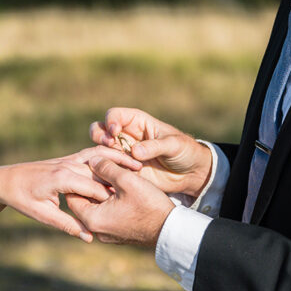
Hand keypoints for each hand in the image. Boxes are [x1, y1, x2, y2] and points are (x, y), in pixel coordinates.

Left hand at [0, 147, 136, 242]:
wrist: (5, 179)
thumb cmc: (21, 198)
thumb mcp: (42, 215)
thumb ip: (67, 224)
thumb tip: (87, 237)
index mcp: (62, 179)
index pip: (95, 187)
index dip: (114, 196)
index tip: (134, 203)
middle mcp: (67, 165)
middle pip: (101, 169)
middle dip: (122, 174)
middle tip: (145, 182)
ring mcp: (68, 159)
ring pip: (99, 155)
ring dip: (118, 159)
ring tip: (138, 166)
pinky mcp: (68, 158)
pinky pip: (93, 153)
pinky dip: (108, 154)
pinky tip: (122, 159)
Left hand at [66, 156, 174, 246]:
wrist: (170, 230)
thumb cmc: (149, 205)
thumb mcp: (127, 181)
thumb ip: (107, 168)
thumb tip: (93, 160)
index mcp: (93, 218)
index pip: (72, 195)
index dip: (78, 177)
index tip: (86, 165)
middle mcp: (96, 229)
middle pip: (83, 201)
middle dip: (89, 183)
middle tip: (97, 168)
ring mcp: (107, 233)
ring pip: (95, 207)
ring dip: (100, 191)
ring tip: (109, 175)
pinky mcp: (117, 233)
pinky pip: (106, 214)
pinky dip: (108, 201)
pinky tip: (118, 188)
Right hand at [89, 107, 212, 196]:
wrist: (191, 174)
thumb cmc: (185, 151)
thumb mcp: (174, 145)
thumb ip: (155, 146)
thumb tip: (135, 152)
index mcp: (137, 122)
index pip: (114, 115)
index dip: (111, 121)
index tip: (115, 131)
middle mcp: (126, 136)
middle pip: (100, 130)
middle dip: (100, 136)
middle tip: (110, 145)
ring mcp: (123, 154)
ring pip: (100, 150)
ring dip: (101, 154)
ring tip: (113, 163)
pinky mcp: (124, 171)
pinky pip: (108, 169)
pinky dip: (105, 171)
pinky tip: (111, 176)